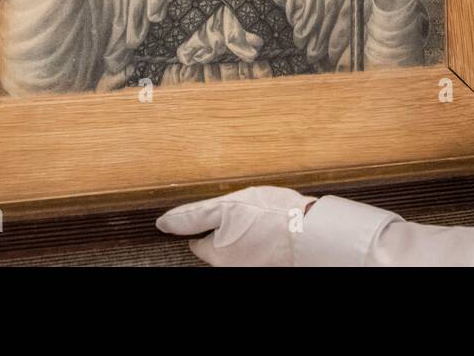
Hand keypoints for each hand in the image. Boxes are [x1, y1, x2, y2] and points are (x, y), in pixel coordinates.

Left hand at [155, 185, 318, 265]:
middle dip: (227, 230)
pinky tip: (269, 228)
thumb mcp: (226, 206)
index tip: (221, 213)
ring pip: (238, 249)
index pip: (197, 242)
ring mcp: (249, 267)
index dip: (207, 224)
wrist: (310, 230)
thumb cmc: (270, 216)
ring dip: (244, 235)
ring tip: (260, 219)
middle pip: (218, 247)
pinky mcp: (267, 264)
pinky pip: (255, 251)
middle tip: (244, 212)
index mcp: (215, 254)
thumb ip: (192, 216)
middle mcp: (229, 268)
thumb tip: (163, 222)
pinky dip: (259, 241)